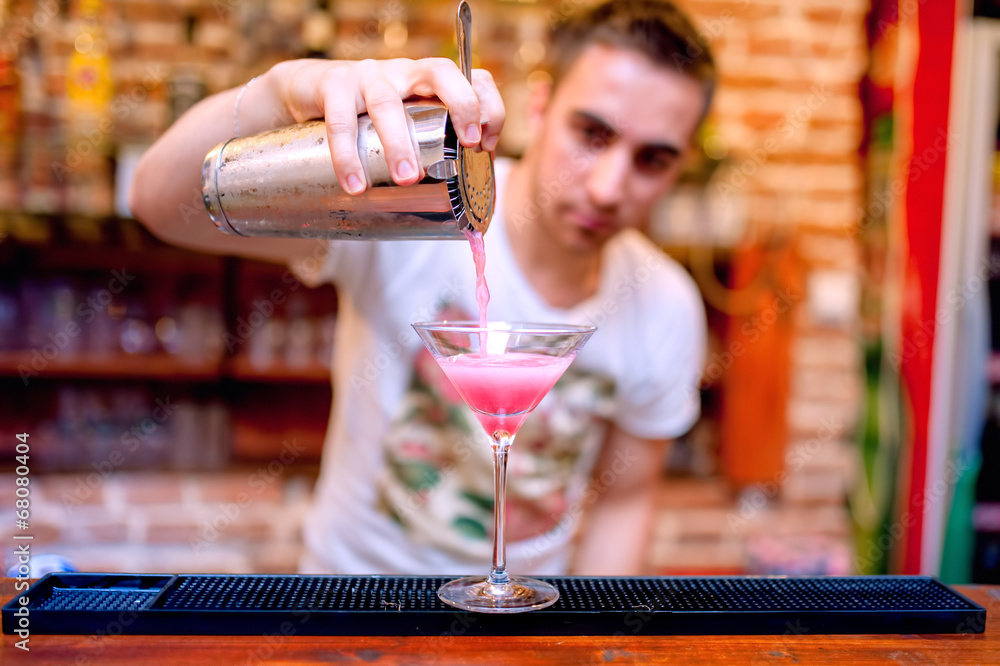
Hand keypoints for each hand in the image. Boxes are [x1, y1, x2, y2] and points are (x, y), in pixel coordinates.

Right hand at [270, 58, 504, 194]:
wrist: (306, 93)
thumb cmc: (367, 120)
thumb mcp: (405, 130)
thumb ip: (428, 158)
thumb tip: (460, 214)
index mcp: (429, 82)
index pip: (472, 77)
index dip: (488, 104)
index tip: (486, 144)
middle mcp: (404, 72)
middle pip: (440, 72)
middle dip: (460, 107)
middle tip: (466, 148)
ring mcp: (368, 75)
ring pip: (387, 103)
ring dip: (399, 143)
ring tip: (406, 179)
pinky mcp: (332, 85)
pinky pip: (340, 119)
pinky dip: (346, 154)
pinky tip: (354, 184)